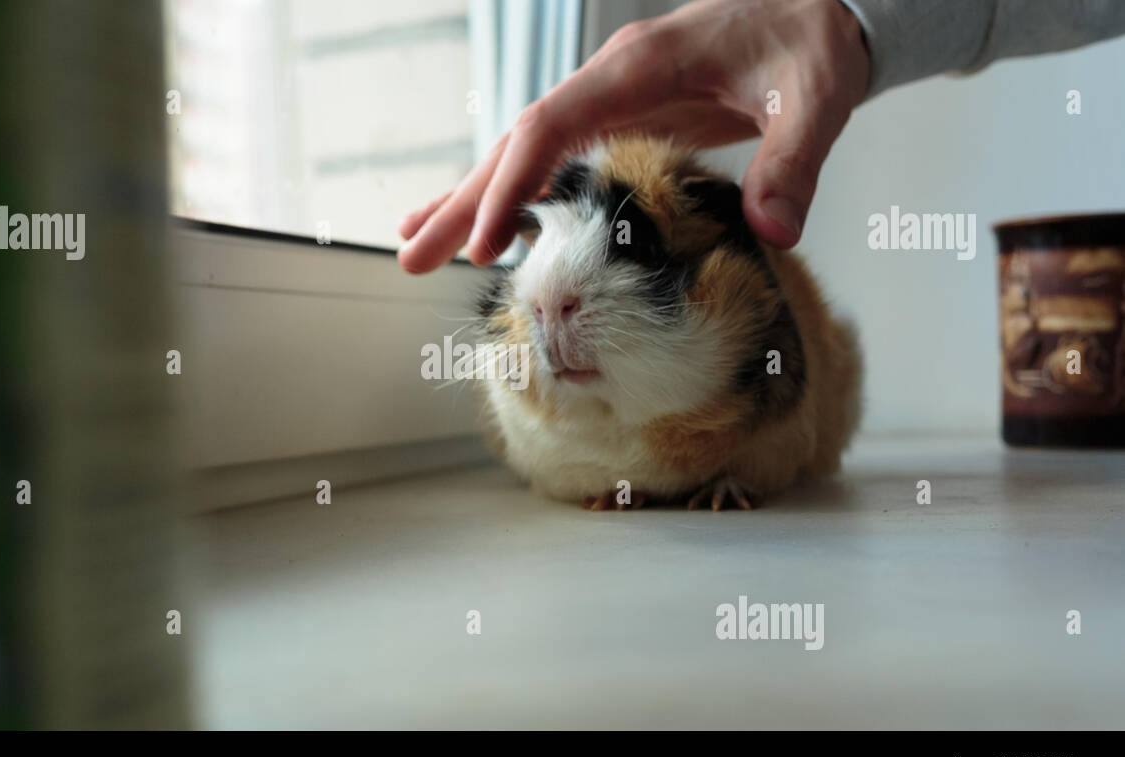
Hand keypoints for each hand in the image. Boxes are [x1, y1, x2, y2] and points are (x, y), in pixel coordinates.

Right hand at [397, 0, 868, 272]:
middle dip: (462, 202)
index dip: (512, 184)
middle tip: (411, 258)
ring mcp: (609, 99)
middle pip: (516, 142)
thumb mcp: (817, 96)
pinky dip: (510, 193)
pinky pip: (551, 158)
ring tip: (416, 247)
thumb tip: (775, 231)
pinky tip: (483, 227)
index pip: (552, 126)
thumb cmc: (812, 42)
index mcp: (641, 66)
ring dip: (470, 200)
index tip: (483, 242)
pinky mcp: (620, 119)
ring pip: (521, 152)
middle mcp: (610, 81)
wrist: (818, 10)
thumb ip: (795, 160)